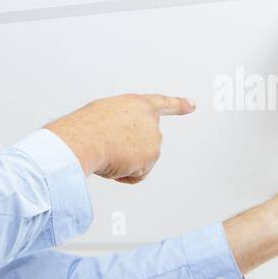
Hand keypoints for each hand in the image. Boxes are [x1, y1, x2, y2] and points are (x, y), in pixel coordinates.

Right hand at [45, 93, 195, 182]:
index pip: (162, 103)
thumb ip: (119, 125)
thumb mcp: (102, 116)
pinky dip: (124, 175)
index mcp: (137, 104)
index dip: (178, 105)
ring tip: (107, 153)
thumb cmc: (86, 127)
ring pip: (139, 161)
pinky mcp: (152, 156)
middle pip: (143, 143)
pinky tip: (113, 165)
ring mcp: (154, 139)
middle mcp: (151, 120)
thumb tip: (118, 149)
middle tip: (107, 148)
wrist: (85, 139)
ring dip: (123, 163)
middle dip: (127, 151)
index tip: (192, 105)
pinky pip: (137, 174)